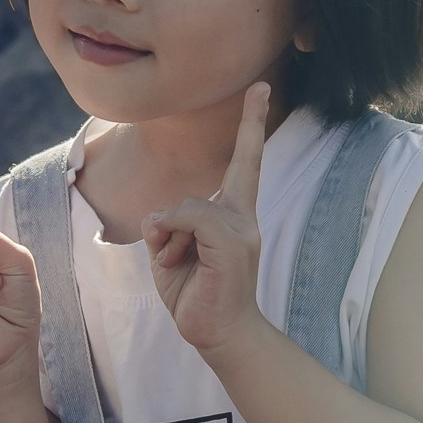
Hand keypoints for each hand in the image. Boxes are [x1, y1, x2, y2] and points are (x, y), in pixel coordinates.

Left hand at [142, 82, 269, 357]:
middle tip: (177, 266)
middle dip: (178, 224)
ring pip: (187, 207)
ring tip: (178, 268)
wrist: (218, 334)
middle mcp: (244, 217)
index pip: (245, 162)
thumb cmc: (196, 295)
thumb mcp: (172, 252)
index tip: (260, 88)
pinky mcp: (233, 242)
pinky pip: (189, 216)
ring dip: (168, 239)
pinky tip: (175, 260)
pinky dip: (172, 235)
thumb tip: (162, 215)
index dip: (251, 124)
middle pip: (203, 193)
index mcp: (233, 216)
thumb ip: (168, 225)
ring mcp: (242, 229)